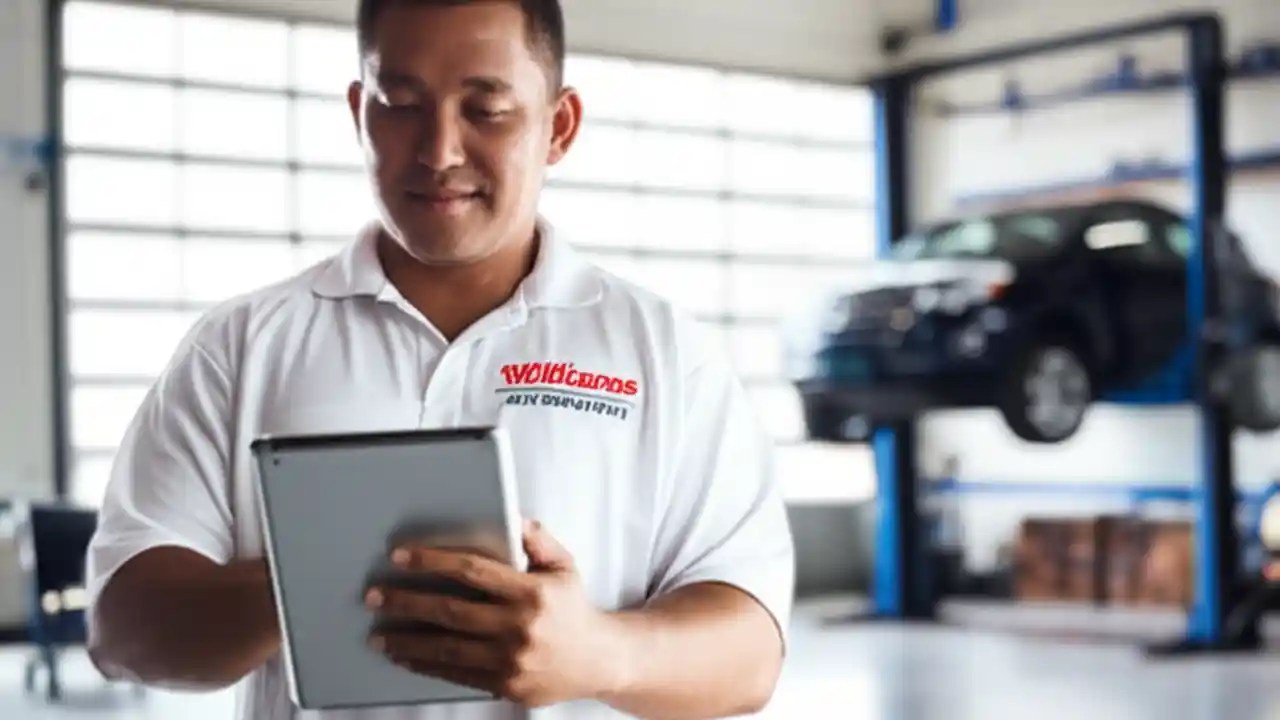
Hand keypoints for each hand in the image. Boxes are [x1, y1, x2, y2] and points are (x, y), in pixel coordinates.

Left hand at [366, 520, 626, 707]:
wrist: (599, 661)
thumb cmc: (574, 608)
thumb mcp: (563, 565)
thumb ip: (537, 539)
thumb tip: (512, 516)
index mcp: (532, 592)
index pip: (472, 571)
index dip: (433, 562)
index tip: (401, 557)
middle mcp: (520, 627)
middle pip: (450, 612)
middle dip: (406, 603)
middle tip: (374, 597)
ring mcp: (511, 660)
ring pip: (447, 648)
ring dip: (407, 640)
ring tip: (379, 634)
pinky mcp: (505, 685)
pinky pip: (456, 673)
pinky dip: (426, 665)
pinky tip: (406, 657)